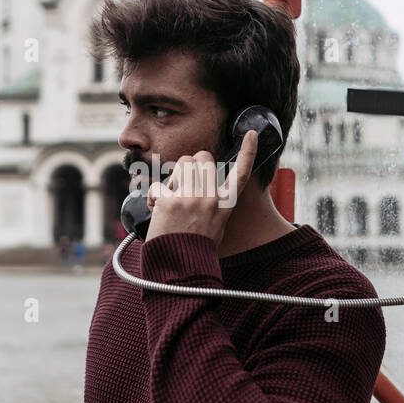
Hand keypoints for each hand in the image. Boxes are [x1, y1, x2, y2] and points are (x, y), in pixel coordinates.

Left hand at [145, 129, 256, 244]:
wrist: (180, 269)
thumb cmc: (195, 247)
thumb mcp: (216, 224)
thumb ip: (212, 202)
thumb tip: (202, 183)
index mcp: (225, 205)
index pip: (241, 173)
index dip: (248, 152)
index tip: (251, 133)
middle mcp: (211, 198)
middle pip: (202, 157)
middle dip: (190, 165)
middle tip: (183, 185)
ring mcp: (191, 198)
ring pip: (180, 164)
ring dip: (172, 177)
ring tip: (171, 199)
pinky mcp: (170, 202)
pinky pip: (157, 186)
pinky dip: (152, 197)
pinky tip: (156, 211)